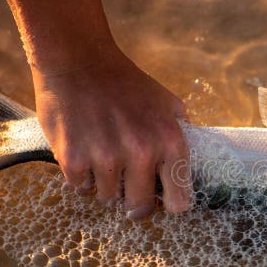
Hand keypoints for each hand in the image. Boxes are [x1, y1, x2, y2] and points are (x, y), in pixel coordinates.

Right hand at [31, 43, 190, 218]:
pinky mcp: (73, 159)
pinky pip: (81, 187)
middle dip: (133, 200)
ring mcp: (106, 157)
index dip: (169, 203)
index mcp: (169, 141)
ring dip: (105, 184)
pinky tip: (83, 151)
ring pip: (108, 198)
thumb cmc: (125, 82)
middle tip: (126, 183)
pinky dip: (81, 176)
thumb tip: (193, 157)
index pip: (179, 201)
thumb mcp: (166, 101)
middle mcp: (141, 152)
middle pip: (139, 207)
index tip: (160, 199)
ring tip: (102, 156)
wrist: (78, 60)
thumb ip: (182, 130)